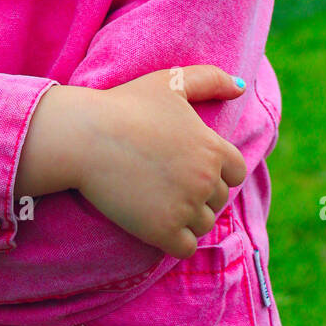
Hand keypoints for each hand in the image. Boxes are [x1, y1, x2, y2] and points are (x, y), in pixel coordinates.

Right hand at [74, 65, 247, 257]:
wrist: (85, 136)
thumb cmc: (125, 104)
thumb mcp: (170, 81)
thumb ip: (210, 78)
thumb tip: (240, 85)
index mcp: (212, 148)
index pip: (236, 172)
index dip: (216, 170)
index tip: (188, 164)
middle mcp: (204, 180)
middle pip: (219, 199)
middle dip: (199, 193)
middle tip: (167, 180)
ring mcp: (184, 207)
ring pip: (203, 224)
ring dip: (188, 217)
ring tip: (160, 198)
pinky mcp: (162, 230)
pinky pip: (186, 246)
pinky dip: (175, 239)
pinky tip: (156, 221)